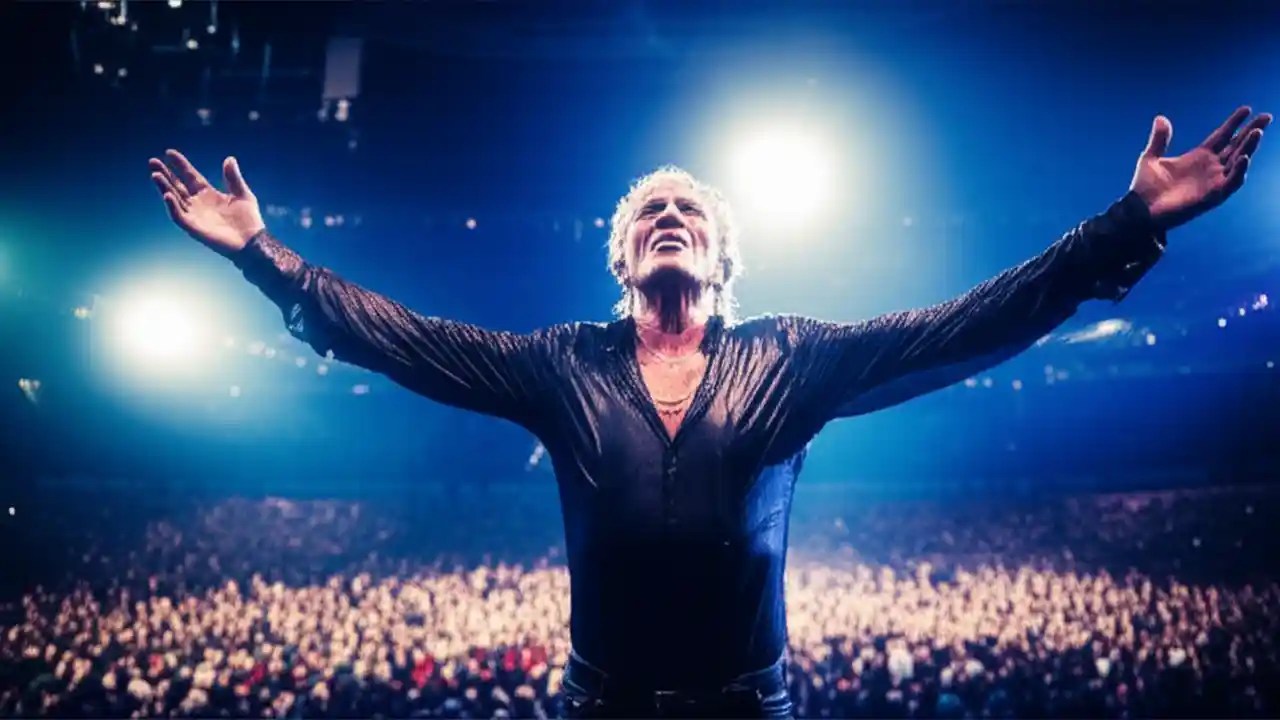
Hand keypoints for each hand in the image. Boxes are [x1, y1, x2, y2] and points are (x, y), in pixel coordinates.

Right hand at [149, 150, 265, 255]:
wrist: (252, 241)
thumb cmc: (249, 220)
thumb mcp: (243, 194)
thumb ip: (233, 178)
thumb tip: (230, 159)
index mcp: (208, 193)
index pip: (190, 176)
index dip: (180, 165)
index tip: (170, 152)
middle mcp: (198, 203)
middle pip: (177, 185)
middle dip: (165, 174)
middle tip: (153, 162)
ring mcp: (194, 215)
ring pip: (174, 198)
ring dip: (164, 187)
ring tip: (155, 174)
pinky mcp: (193, 228)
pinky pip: (179, 216)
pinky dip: (173, 206)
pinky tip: (168, 195)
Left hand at [1130, 106, 1269, 229]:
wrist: (1139, 211)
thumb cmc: (1145, 188)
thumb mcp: (1150, 158)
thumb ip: (1159, 139)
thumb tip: (1161, 117)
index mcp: (1198, 157)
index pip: (1222, 136)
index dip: (1234, 123)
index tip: (1246, 109)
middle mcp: (1210, 168)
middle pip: (1236, 146)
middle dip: (1251, 131)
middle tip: (1266, 117)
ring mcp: (1213, 181)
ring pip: (1238, 161)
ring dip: (1248, 147)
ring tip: (1257, 132)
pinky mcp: (1212, 196)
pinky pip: (1231, 182)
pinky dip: (1239, 171)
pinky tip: (1244, 157)